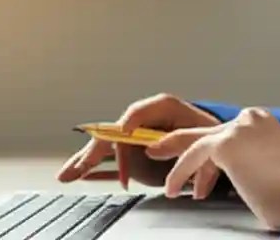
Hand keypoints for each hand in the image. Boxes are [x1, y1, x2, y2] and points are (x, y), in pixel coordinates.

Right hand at [56, 93, 219, 189]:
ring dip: (87, 160)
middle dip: (97, 149)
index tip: (120, 138)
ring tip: (67, 174)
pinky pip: (110, 158)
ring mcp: (136, 134)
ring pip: (107, 146)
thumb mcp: (200, 133)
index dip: (126, 128)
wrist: (212, 140)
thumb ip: (179, 139)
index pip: (136, 115)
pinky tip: (76, 174)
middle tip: (82, 164)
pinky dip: (94, 166)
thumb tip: (150, 148)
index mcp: (161, 106)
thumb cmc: (207, 133)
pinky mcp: (133, 150)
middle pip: (114, 132)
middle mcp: (143, 118)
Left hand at [148, 107, 279, 232]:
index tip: (196, 175)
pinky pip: (192, 156)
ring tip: (169, 185)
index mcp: (264, 124)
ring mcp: (238, 128)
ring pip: (196, 142)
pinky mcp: (227, 143)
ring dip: (178, 165)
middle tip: (158, 150)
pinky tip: (173, 187)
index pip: (226, 135)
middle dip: (180, 144)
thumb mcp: (272, 168)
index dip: (208, 158)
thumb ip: (251, 161)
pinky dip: (179, 172)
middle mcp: (251, 119)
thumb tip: (237, 173)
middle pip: (207, 132)